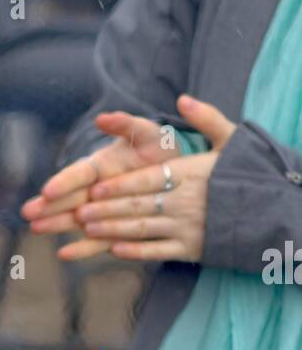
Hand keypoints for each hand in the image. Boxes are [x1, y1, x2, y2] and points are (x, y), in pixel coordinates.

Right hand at [21, 110, 169, 259]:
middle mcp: (96, 190)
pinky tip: (64, 255)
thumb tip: (103, 118)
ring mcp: (103, 211)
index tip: (48, 190)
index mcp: (101, 166)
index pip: (79, 174)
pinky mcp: (114, 231)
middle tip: (28, 212)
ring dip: (56, 225)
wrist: (177, 175)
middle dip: (49, 206)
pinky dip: (82, 249)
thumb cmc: (160, 150)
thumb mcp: (148, 133)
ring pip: (76, 220)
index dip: (65, 182)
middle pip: (70, 199)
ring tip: (35, 229)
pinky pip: (97, 242)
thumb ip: (126, 125)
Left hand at [72, 96, 236, 263]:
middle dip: (106, 209)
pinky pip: (158, 251)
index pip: (147, 179)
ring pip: (143, 228)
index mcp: (191, 173)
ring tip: (88, 228)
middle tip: (78, 212)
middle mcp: (186, 201)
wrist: (271, 211)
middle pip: (138, 205)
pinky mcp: (192, 249)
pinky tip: (114, 249)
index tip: (95, 188)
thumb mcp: (231, 141)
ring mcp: (188, 227)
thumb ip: (206, 118)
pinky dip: (136, 251)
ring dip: (113, 229)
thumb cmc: (245, 174)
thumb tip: (182, 98)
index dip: (119, 185)